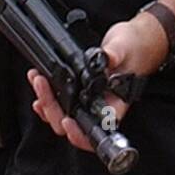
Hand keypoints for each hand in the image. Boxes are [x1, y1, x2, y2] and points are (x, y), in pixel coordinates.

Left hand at [27, 9, 169, 151]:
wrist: (137, 40)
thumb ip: (113, 55)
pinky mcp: (81, 90)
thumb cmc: (136, 49)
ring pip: (62, 114)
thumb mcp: (125, 48)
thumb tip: (104, 58)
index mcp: (114, 106)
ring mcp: (89, 100)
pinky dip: (48, 98)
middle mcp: (99, 108)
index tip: (67, 120)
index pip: (95, 131)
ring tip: (37, 81)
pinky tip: (40, 88)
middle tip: (42, 85)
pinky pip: (61, 102)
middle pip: (71, 124)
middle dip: (52, 108)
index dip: (78, 134)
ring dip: (46, 102)